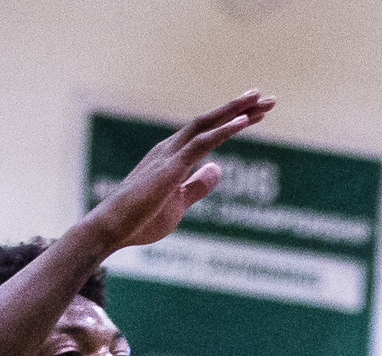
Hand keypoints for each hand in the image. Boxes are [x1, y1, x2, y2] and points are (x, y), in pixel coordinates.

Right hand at [85, 92, 273, 253]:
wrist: (112, 228)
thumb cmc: (141, 218)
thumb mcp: (179, 202)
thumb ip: (198, 185)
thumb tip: (218, 169)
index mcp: (173, 156)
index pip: (208, 133)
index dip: (233, 121)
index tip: (256, 114)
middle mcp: (171, 148)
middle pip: (210, 121)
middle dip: (240, 109)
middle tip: (269, 99)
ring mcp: (170, 154)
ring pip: (208, 125)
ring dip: (236, 112)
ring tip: (262, 101)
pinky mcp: (170, 167)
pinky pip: (201, 143)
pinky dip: (223, 131)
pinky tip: (243, 122)